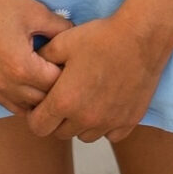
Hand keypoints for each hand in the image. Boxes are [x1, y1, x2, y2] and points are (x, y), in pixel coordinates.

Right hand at [0, 0, 70, 115]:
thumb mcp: (35, 12)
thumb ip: (61, 28)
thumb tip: (76, 39)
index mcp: (21, 67)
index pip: (56, 85)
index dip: (69, 74)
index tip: (73, 63)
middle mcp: (5, 84)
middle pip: (42, 102)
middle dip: (55, 89)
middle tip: (63, 72)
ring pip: (24, 109)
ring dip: (38, 99)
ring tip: (46, 80)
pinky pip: (6, 103)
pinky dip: (20, 99)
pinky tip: (27, 84)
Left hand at [26, 12, 172, 142]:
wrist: (140, 37)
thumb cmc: (100, 37)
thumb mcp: (63, 42)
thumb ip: (42, 59)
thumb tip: (32, 67)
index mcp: (65, 101)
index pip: (38, 126)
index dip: (34, 115)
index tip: (40, 102)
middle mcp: (86, 118)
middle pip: (60, 133)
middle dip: (56, 119)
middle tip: (62, 97)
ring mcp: (109, 122)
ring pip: (85, 136)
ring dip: (80, 123)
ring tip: (84, 100)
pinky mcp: (129, 121)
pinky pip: (110, 135)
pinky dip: (104, 125)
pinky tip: (105, 104)